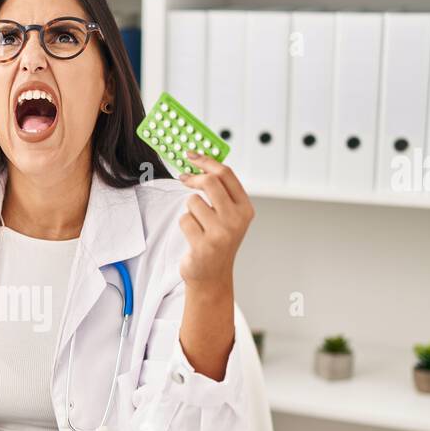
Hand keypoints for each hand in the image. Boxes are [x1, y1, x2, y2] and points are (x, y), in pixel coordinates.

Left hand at [176, 150, 253, 290]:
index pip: (226, 174)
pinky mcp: (203, 244)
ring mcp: (220, 233)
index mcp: (245, 209)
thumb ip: (220, 191)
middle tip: (184, 178)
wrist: (212, 275)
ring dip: (190, 210)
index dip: (207, 160)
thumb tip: (201, 163)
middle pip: (210, 182)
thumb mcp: (227, 215)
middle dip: (193, 178)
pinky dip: (185, 226)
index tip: (192, 155)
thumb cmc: (217, 240)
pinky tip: (193, 237)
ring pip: (193, 202)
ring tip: (198, 225)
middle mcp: (236, 219)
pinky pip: (184, 220)